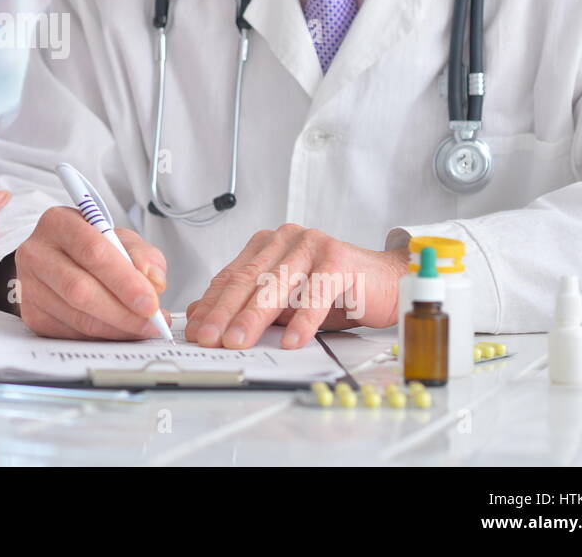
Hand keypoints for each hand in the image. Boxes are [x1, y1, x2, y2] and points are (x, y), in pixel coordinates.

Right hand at [13, 205, 171, 339]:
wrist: (60, 260)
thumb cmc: (92, 248)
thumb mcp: (122, 240)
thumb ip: (143, 256)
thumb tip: (152, 281)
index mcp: (59, 223)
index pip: (92, 252)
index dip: (124, 281)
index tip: (150, 301)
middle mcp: (37, 253)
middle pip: (80, 289)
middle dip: (123, 312)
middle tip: (151, 322)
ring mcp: (29, 286)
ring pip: (76, 317)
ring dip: (116, 329)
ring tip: (142, 328)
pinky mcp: (31, 314)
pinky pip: (71, 334)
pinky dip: (102, 338)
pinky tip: (119, 331)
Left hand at [185, 224, 405, 349]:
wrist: (385, 281)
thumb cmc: (334, 293)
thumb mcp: (284, 301)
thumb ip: (248, 304)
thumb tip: (201, 317)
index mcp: (268, 244)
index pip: (231, 275)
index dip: (211, 304)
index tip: (195, 330)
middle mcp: (286, 239)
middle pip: (248, 280)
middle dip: (224, 312)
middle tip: (208, 339)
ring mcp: (312, 246)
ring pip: (276, 285)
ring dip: (254, 318)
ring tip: (238, 342)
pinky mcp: (338, 260)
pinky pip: (315, 294)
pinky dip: (302, 321)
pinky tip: (292, 342)